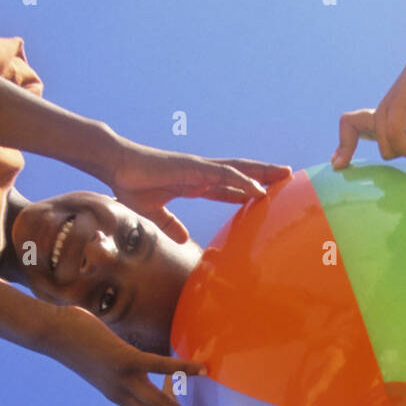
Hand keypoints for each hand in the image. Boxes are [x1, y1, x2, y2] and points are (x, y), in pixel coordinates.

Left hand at [56, 307, 213, 405]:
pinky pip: (160, 366)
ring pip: (160, 405)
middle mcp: (121, 393)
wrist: (49, 334)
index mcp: (116, 394)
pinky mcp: (125, 360)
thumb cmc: (72, 339)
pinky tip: (202, 370)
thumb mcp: (99, 360)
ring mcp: (123, 378)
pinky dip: (182, 369)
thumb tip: (129, 355)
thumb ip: (118, 364)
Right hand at [108, 139, 291, 241]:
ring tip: (285, 175)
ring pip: (238, 170)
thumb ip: (170, 225)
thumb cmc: (131, 185)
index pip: (229, 186)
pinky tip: (258, 188)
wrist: (117, 166)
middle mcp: (201, 173)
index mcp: (195, 183)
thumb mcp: (154, 213)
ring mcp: (199, 169)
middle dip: (264, 175)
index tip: (266, 194)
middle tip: (288, 175)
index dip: (247, 189)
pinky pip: (223, 175)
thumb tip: (183, 239)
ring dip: (262, 173)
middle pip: (240, 173)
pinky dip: (242, 180)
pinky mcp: (193, 168)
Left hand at [332, 50, 405, 173]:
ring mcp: (386, 112)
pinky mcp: (396, 108)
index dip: (342, 147)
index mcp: (384, 121)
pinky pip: (394, 136)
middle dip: (395, 154)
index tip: (337, 165)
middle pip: (355, 137)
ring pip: (385, 149)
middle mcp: (379, 116)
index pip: (351, 129)